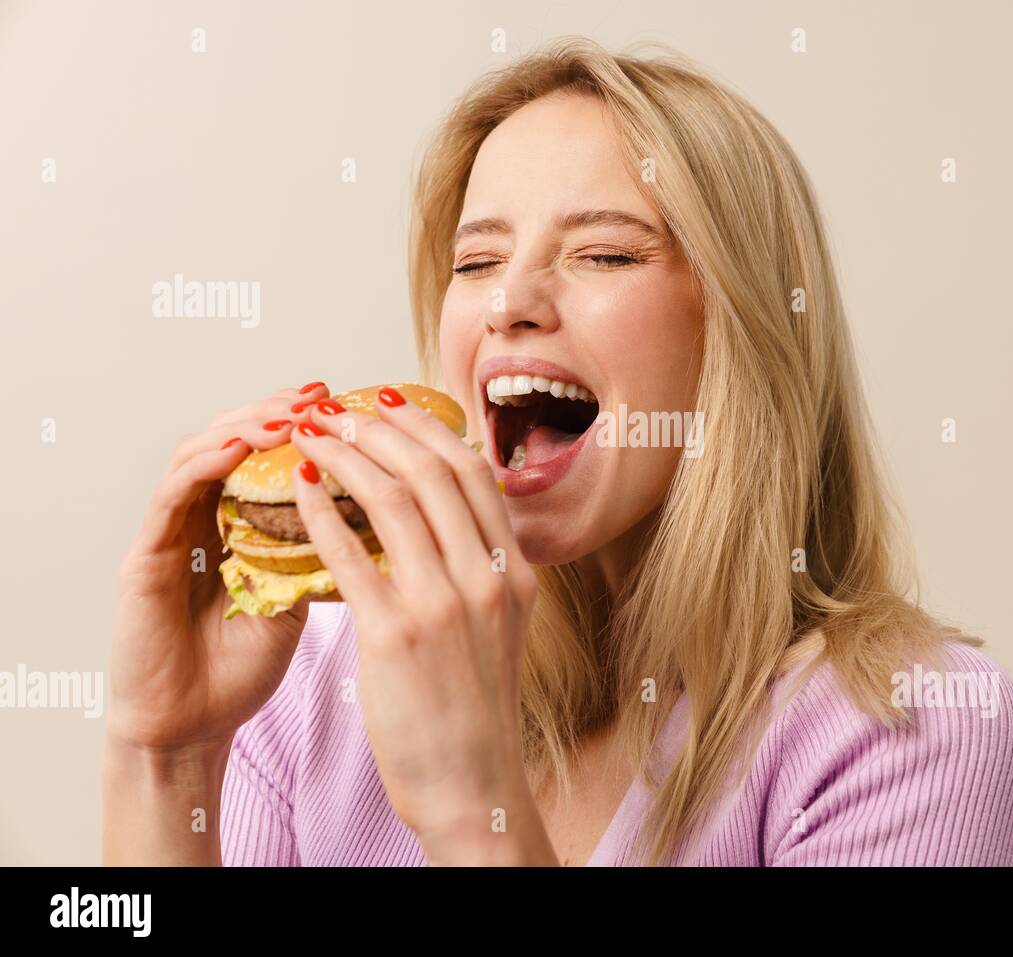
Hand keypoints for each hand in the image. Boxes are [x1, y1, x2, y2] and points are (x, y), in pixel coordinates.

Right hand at [108, 381, 331, 756]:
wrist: (192, 728)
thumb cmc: (243, 667)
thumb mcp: (298, 597)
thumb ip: (325, 553)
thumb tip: (385, 514)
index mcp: (239, 524)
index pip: (268, 454)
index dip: (306, 425)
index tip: (351, 404)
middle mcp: (201, 518)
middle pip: (232, 438)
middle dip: (276, 410)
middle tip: (320, 395)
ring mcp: (168, 534)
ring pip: (199, 452)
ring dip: (244, 427)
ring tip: (288, 414)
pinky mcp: (143, 558)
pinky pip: (171, 496)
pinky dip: (204, 465)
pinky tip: (238, 448)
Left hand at [289, 386, 547, 862]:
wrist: (472, 785)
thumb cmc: (477, 711)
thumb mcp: (503, 631)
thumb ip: (482, 574)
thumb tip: (449, 524)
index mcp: (515, 575)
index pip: (476, 477)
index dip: (431, 430)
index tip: (394, 405)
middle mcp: (486, 580)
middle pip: (434, 474)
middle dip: (381, 428)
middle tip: (340, 408)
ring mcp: (443, 605)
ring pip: (392, 500)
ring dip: (346, 456)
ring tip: (312, 435)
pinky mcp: (394, 636)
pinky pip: (350, 555)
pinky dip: (320, 513)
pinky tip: (297, 492)